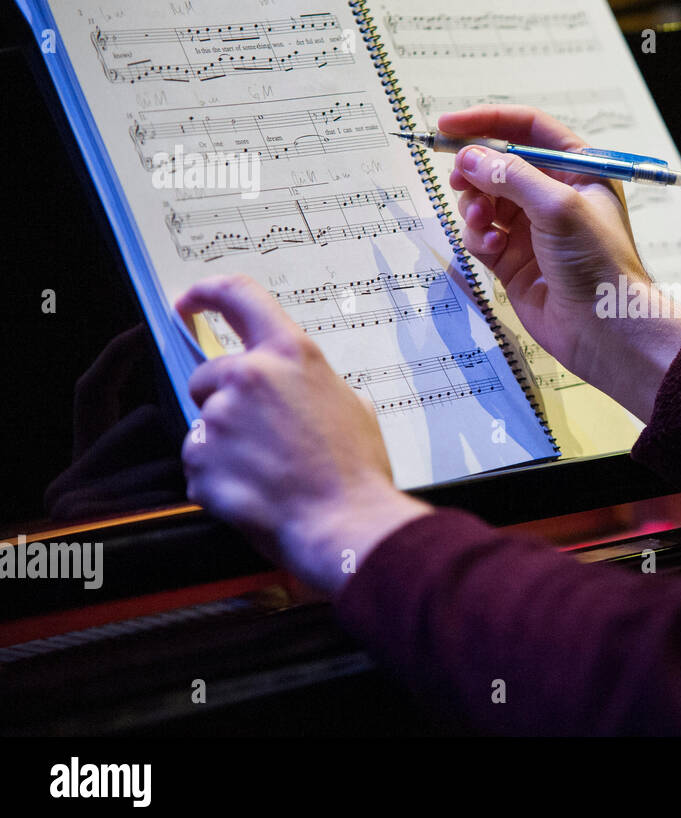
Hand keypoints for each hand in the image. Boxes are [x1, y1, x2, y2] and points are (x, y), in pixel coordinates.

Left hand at [176, 275, 429, 595]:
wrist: (344, 523)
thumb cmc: (355, 468)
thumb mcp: (351, 403)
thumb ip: (310, 381)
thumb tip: (297, 385)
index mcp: (289, 353)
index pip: (239, 296)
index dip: (208, 293)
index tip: (189, 301)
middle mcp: (248, 376)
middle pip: (208, 376)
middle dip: (224, 401)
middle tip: (264, 436)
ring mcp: (218, 419)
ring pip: (204, 423)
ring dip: (224, 443)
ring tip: (268, 469)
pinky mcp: (200, 461)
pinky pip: (199, 463)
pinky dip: (219, 477)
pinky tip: (255, 490)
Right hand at [443, 104, 680, 419]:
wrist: (604, 329)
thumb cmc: (599, 264)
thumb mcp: (558, 207)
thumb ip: (511, 177)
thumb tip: (470, 159)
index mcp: (578, 170)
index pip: (527, 130)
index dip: (487, 122)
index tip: (449, 124)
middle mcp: (554, 195)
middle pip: (499, 164)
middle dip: (475, 171)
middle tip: (459, 179)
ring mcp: (532, 228)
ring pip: (484, 200)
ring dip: (475, 206)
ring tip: (482, 220)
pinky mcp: (514, 259)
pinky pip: (481, 235)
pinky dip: (479, 237)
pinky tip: (492, 248)